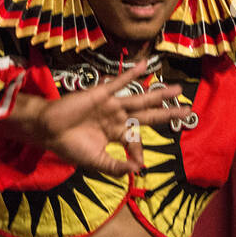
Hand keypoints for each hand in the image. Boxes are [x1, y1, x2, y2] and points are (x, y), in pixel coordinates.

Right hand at [11, 62, 192, 174]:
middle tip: (187, 111)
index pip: (136, 141)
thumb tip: (138, 170)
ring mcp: (111, 104)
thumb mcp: (95, 162)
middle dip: (168, 113)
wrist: (47, 131)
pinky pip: (120, 82)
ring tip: (178, 89)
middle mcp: (117, 117)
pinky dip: (132, 74)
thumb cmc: (69, 147)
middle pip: (148, 115)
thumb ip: (116, 166)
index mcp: (116, 134)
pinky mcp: (101, 94)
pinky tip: (146, 66)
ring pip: (141, 98)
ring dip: (159, 94)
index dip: (139, 152)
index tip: (139, 163)